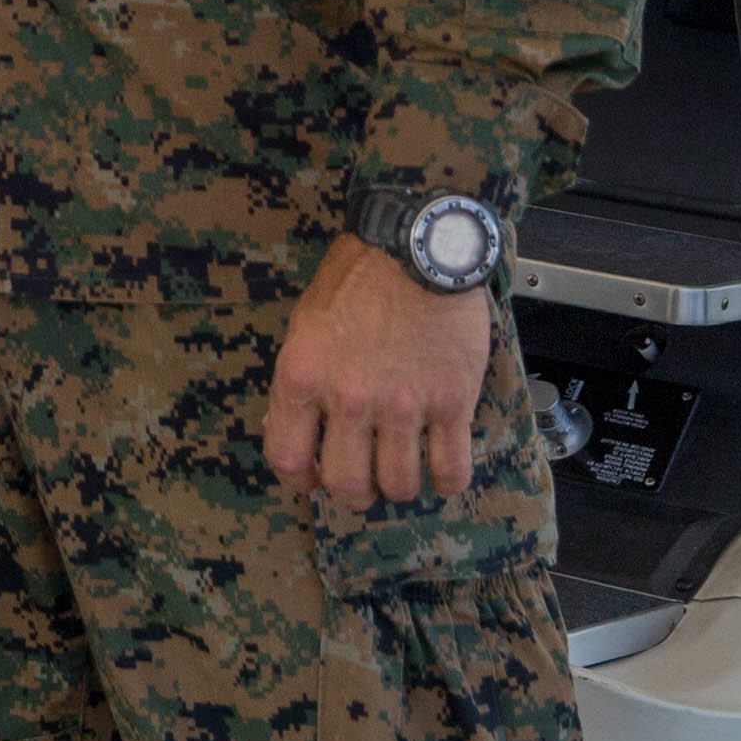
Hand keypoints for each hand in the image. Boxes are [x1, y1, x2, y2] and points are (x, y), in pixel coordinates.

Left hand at [262, 237, 496, 511]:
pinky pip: (451, 470)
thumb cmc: (358, 277)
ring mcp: (403, 404)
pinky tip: (441, 467)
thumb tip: (293, 428)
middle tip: (363, 481)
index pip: (288, 458)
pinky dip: (446, 480)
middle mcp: (350, 398)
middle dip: (353, 494)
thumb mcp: (305, 324)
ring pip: (400, 485)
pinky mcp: (452, 403)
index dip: (300, 480)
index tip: (313, 477)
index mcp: (303, 376)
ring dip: (399, 486)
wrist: (418, 247)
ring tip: (402, 467)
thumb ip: (301, 380)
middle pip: (348, 485)